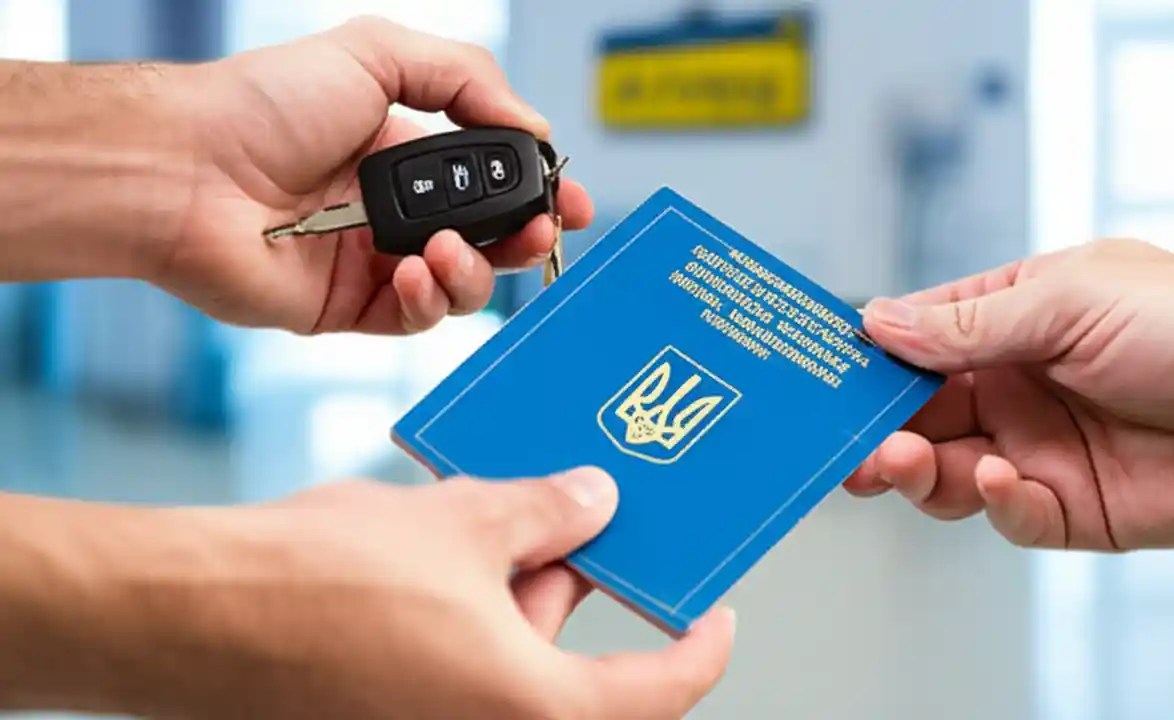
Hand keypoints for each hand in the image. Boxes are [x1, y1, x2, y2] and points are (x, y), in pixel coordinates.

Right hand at [0, 469, 734, 717]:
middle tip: (600, 508)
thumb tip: (595, 501)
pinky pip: (456, 654)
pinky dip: (472, 599)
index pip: (655, 694)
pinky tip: (458, 530)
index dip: (698, 650)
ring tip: (522, 496)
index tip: (715, 613)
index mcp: (529, 707)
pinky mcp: (383, 706)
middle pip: (571, 660)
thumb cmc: (323, 581)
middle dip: (585, 578)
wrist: (191, 615)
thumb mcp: (464, 522)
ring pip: (508, 649)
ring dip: (522, 578)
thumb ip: (548, 512)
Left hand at [156, 16, 592, 333]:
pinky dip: (431, 301)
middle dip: (526, 239)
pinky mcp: (347, 311)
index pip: (492, 180)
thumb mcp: (375, 53)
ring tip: (450, 249)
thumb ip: (464, 77)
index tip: (569, 198)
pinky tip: (414, 273)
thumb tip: (532, 125)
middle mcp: (394, 212)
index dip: (536, 191)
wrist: (185, 167)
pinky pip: (416, 320)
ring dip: (477, 272)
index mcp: (402, 152)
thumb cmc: (261, 104)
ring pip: (462, 286)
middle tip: (542, 231)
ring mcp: (373, 264)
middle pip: (490, 240)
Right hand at [844, 239, 1173, 549]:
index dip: (868, 358)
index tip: (821, 374)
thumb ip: (968, 324)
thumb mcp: (1069, 301)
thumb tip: (876, 323)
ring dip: (914, 470)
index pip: (918, 339)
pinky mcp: (1070, 506)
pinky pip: (1008, 514)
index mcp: (1011, 321)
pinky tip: (1000, 478)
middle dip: (876, 429)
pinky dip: (993, 503)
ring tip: (903, 461)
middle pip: (918, 414)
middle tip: (848, 442)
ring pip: (945, 471)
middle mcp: (1015, 387)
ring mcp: (1038, 448)